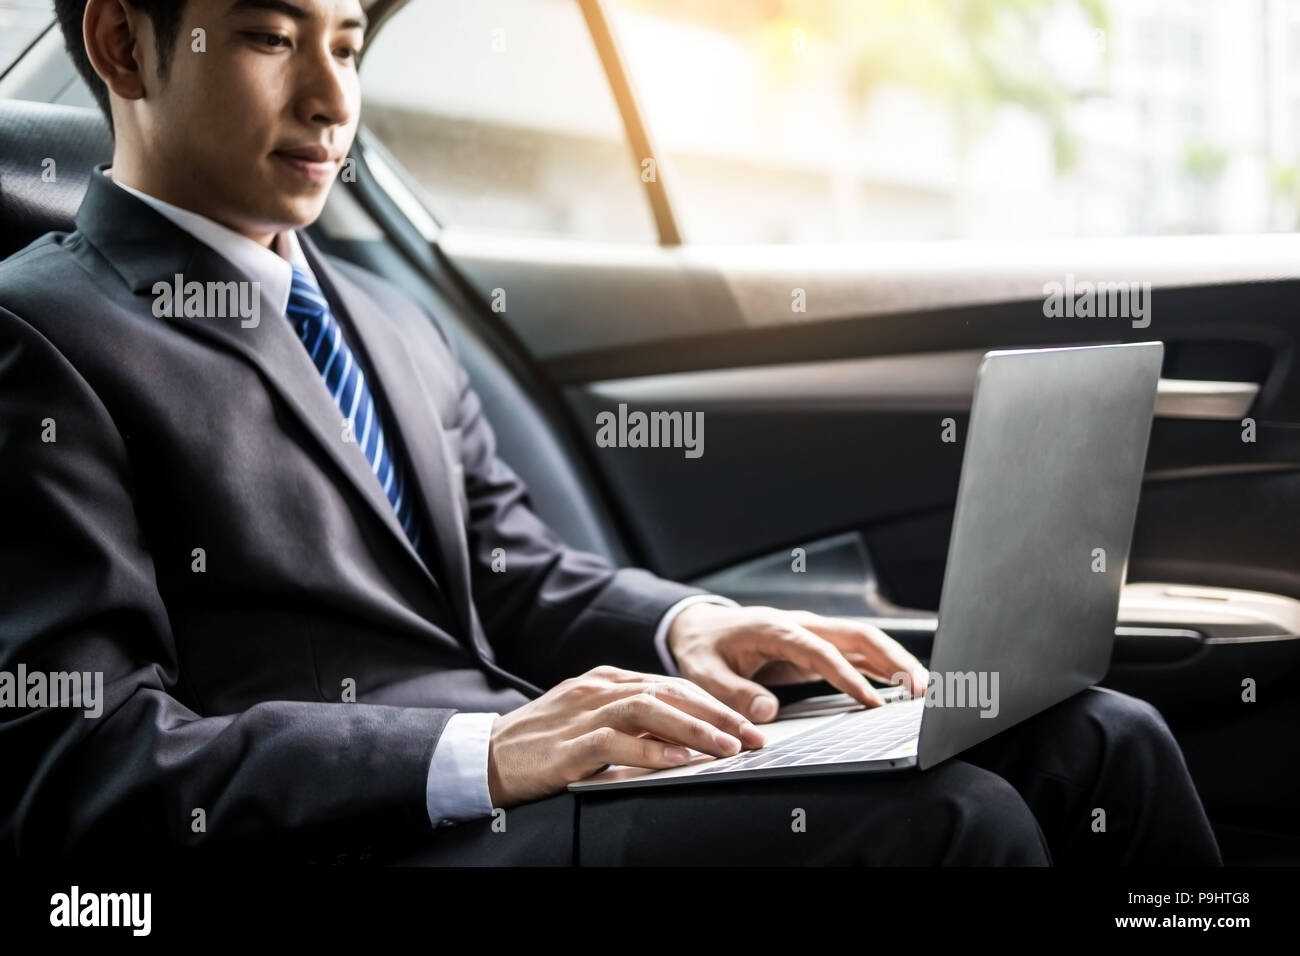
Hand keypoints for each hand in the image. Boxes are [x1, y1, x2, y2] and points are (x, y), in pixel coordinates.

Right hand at [486, 665, 765, 807]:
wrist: (486, 755)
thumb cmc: (543, 742)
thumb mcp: (592, 721)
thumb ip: (632, 722)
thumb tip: (683, 738)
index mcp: (608, 679)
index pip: (672, 685)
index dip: (713, 704)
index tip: (747, 725)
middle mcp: (600, 689)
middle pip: (670, 692)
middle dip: (717, 714)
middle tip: (753, 736)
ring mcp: (584, 713)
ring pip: (651, 710)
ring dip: (695, 730)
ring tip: (729, 747)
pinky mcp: (570, 743)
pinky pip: (619, 743)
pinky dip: (653, 751)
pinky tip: (680, 761)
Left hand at [666, 604, 929, 723]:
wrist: (698, 626)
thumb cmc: (702, 648)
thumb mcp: (704, 673)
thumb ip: (733, 693)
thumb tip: (767, 711)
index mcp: (776, 629)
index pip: (822, 651)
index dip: (848, 676)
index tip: (871, 703)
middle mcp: (801, 626)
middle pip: (857, 636)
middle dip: (892, 660)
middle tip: (919, 690)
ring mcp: (812, 634)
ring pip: (864, 642)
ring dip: (895, 662)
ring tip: (923, 690)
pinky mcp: (816, 646)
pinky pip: (855, 653)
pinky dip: (882, 666)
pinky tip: (902, 684)